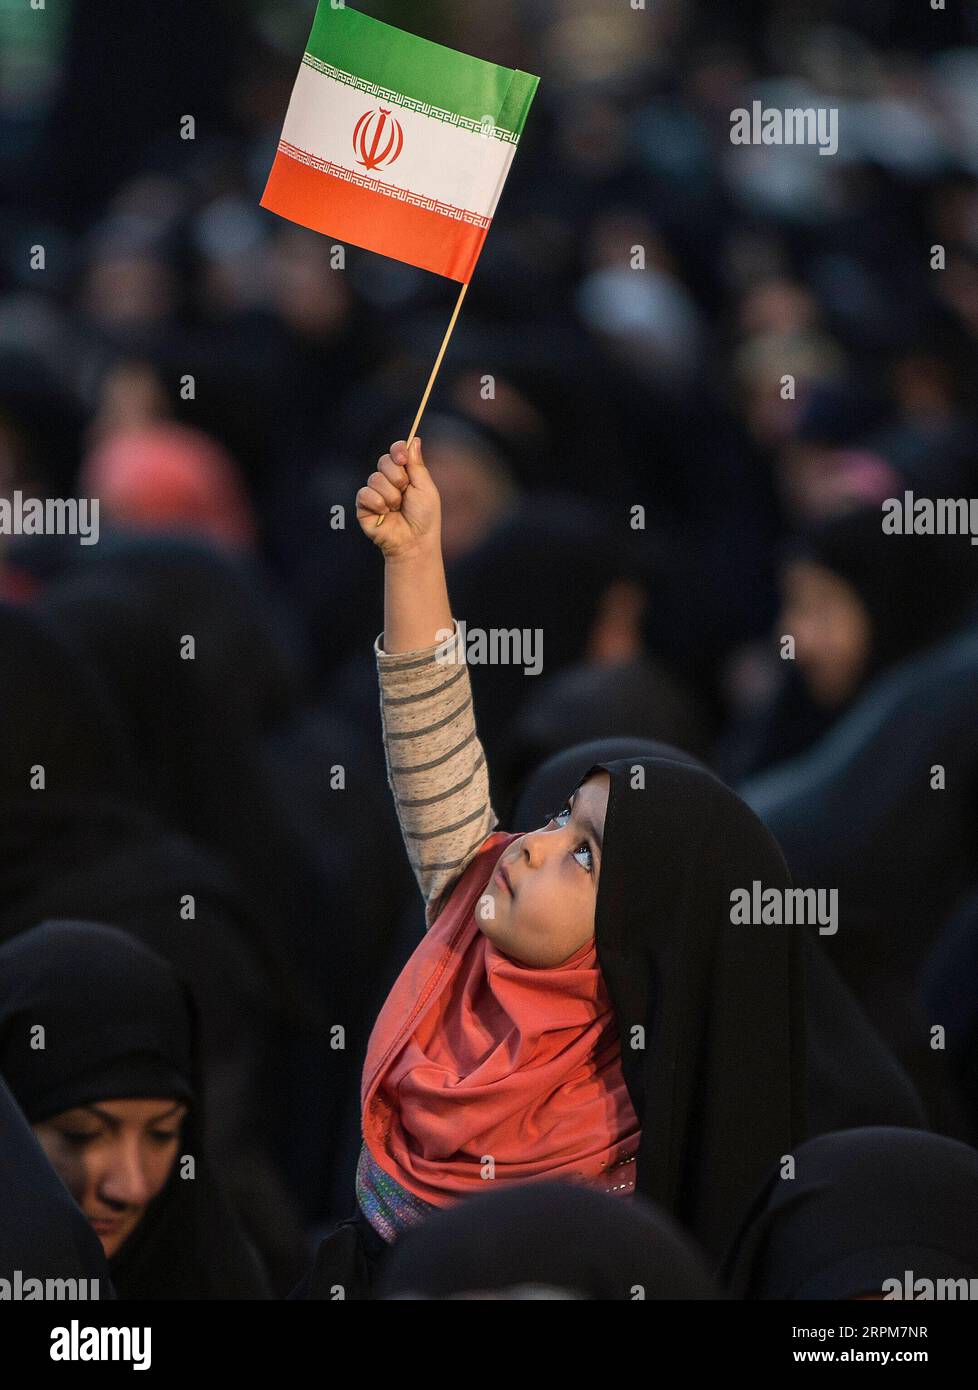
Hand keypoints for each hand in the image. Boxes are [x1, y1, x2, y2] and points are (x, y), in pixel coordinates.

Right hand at [355, 438, 441, 559]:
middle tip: (405, 491)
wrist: (415, 542)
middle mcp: (388, 481)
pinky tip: (385, 513)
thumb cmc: (424, 517)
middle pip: (384, 461)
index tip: (403, 458)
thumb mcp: (426, 488)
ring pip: (375, 478)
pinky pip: (365, 493)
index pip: (396, 452)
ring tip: (397, 508)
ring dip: (390, 495)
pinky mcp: (363, 506)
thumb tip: (414, 440)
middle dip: (397, 476)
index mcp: (405, 474)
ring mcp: (375, 493)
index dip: (398, 450)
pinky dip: (378, 503)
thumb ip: (417, 465)